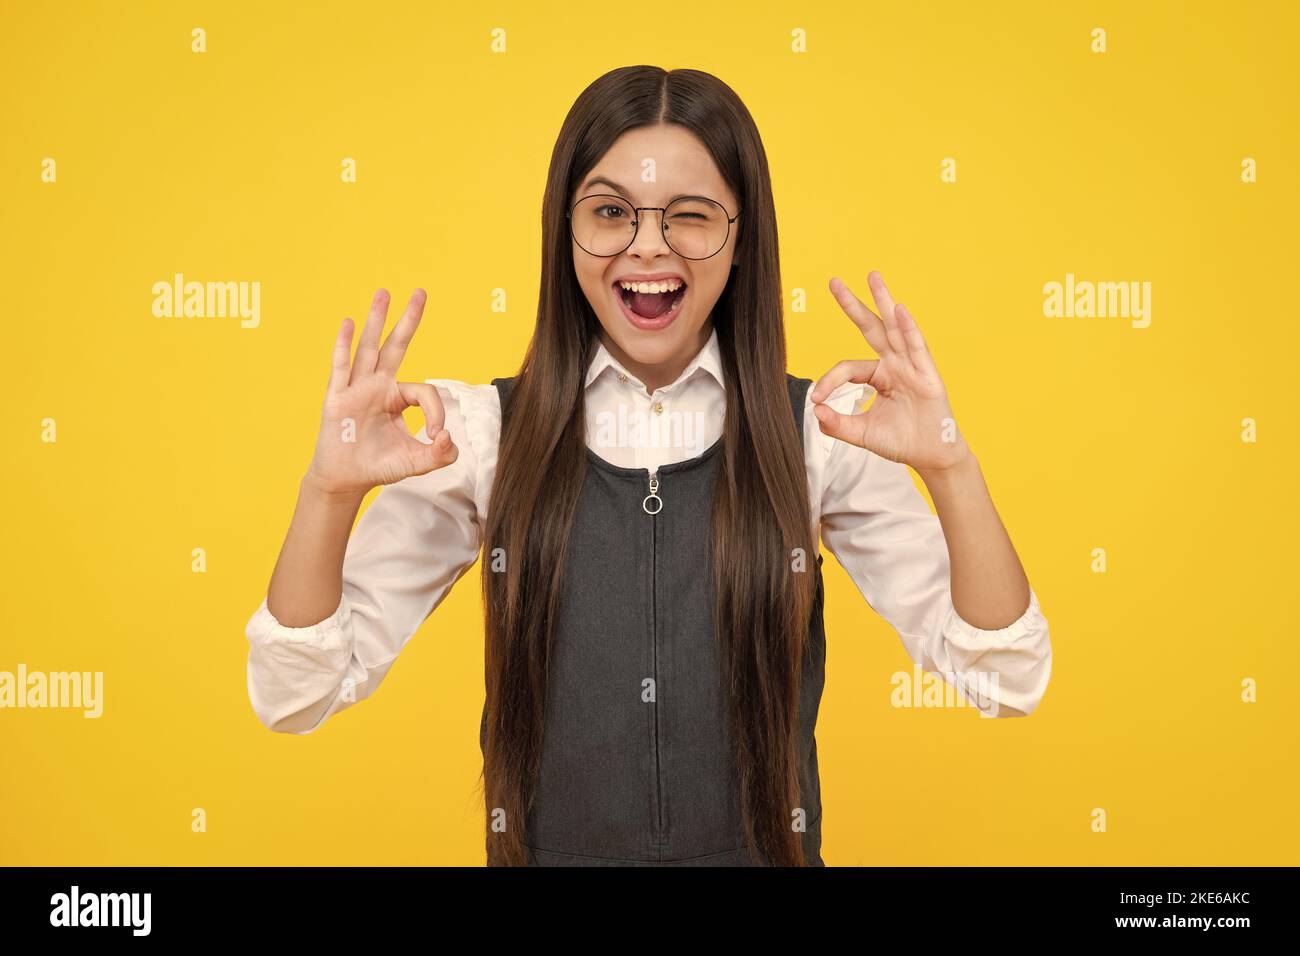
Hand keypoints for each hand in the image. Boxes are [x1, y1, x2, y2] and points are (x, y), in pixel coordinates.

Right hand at [304, 288, 457, 496]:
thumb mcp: (416, 461)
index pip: (424, 391)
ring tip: (383, 294)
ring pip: (368, 349)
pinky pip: (341, 368)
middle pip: (395, 347)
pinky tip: (348, 323)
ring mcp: (356, 389)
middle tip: (421, 292)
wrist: (346, 480)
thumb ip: (439, 454)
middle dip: (408, 320)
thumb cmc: (379, 466)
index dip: (436, 411)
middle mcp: (378, 386)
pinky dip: (344, 345)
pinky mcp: (336, 398)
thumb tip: (448, 438)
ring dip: (375, 321)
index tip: (437, 435)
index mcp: (397, 397)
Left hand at [810, 271, 971, 474]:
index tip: (817, 399)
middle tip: (834, 282)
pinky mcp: (928, 375)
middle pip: (871, 328)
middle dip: (853, 305)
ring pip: (894, 329)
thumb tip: (814, 410)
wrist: (930, 456)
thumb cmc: (900, 441)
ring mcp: (912, 366)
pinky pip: (917, 347)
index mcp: (878, 375)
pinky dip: (908, 328)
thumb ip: (837, 424)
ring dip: (884, 301)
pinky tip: (899, 310)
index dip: (829, 380)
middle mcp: (894, 364)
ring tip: (873, 277)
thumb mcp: (862, 434)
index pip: (848, 368)